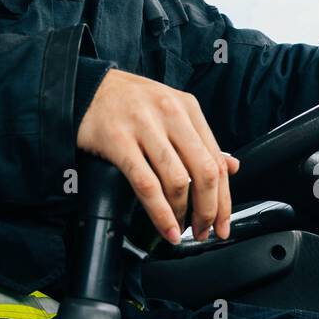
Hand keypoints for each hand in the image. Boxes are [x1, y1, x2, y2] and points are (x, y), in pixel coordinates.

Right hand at [76, 69, 239, 244]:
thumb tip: (232, 167)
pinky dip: (160, 213)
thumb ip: (199, 139)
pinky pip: (146, 184)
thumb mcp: (170, 110)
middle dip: (209, 210)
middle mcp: (170, 113)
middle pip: (204, 172)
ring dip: (183, 214)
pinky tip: (166, 227)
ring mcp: (144, 126)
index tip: (223, 222)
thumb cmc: (129, 102)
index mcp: (187, 108)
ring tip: (181, 229)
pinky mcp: (118, 140)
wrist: (86, 88)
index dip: (225, 198)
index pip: (217, 160)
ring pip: (177, 181)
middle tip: (204, 230)